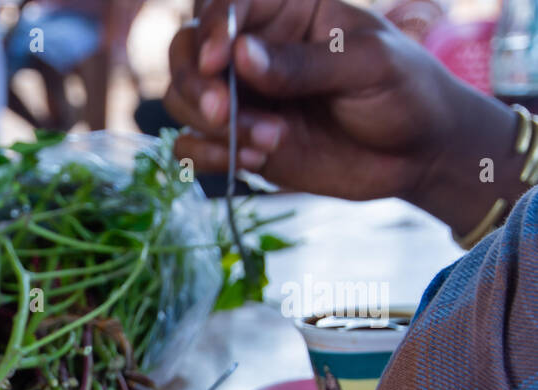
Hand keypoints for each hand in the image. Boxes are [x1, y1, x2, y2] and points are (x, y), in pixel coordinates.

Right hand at [163, 0, 518, 229]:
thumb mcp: (367, 67)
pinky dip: (208, 156)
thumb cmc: (406, 91)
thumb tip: (240, 56)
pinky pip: (192, 146)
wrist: (418, 155)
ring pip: (184, 100)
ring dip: (211, 126)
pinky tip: (251, 160)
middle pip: (186, 51)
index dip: (213, 27)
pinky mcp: (239, 140)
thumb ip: (304, 64)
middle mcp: (254, 49)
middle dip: (193, 83)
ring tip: (268, 141)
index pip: (228, 4)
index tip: (218, 62)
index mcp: (289, 9)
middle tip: (221, 113)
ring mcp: (244, 96)